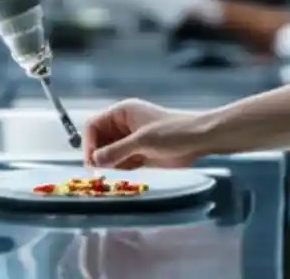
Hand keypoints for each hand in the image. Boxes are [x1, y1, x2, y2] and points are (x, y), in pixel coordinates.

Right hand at [83, 99, 207, 168]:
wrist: (200, 140)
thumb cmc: (173, 132)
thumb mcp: (143, 140)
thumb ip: (118, 150)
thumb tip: (94, 161)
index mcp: (122, 113)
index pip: (93, 126)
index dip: (89, 143)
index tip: (92, 161)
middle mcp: (123, 126)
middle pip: (99, 141)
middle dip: (98, 155)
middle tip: (100, 173)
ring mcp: (131, 140)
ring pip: (109, 153)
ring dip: (108, 165)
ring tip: (111, 175)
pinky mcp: (139, 154)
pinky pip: (121, 163)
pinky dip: (118, 170)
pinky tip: (122, 176)